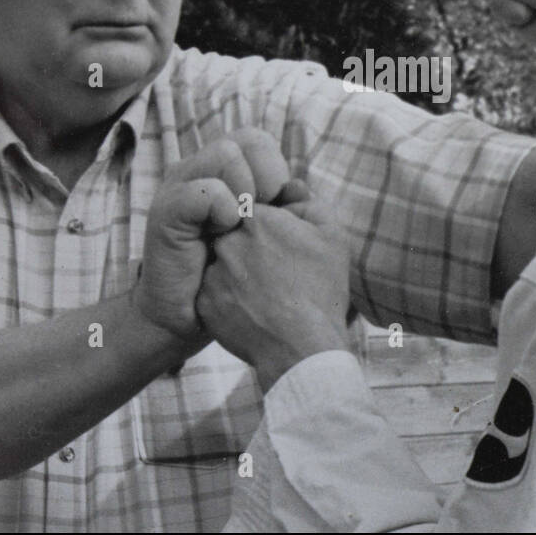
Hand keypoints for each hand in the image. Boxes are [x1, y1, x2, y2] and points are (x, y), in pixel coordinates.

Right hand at [133, 129, 294, 350]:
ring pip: (225, 153)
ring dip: (246, 188)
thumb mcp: (267, 241)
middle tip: (266, 210)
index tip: (280, 205)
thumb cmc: (234, 280)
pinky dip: (223, 207)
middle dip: (266, 174)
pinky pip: (202, 190)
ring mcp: (182, 186)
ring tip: (244, 222)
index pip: (258, 141)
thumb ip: (284, 211)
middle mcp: (202, 171)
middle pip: (245, 140)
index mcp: (226, 174)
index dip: (275, 168)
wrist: (189, 318)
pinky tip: (225, 231)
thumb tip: (299, 188)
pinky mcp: (167, 210)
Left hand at [196, 191, 350, 392]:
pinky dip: (228, 299)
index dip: (267, 227)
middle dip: (249, 248)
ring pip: (221, 263)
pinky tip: (251, 311)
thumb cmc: (321, 291)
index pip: (250, 208)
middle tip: (273, 272)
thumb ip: (308, 201)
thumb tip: (290, 187)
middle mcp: (228, 242)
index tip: (278, 245)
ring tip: (263, 294)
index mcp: (256, 220)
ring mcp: (213, 274)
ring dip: (237, 273)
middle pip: (232, 234)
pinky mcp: (204, 303)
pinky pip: (212, 293)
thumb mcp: (331, 237)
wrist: (302, 348)